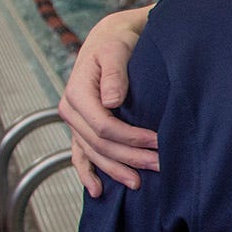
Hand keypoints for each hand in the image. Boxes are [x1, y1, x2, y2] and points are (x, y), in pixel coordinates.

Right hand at [58, 8, 156, 194]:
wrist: (109, 39)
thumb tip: (111, 101)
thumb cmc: (117, 42)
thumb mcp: (117, 50)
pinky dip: (87, 174)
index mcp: (78, 93)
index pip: (103, 126)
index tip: (158, 142)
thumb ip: (114, 74)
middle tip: (160, 166)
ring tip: (140, 184)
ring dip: (116, 170)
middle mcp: (71, 110)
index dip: (131, 138)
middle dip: (130, 158)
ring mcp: (74, 122)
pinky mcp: (81, 128)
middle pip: (100, 144)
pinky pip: (80, 155)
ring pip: (94, 154)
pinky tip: (97, 191)